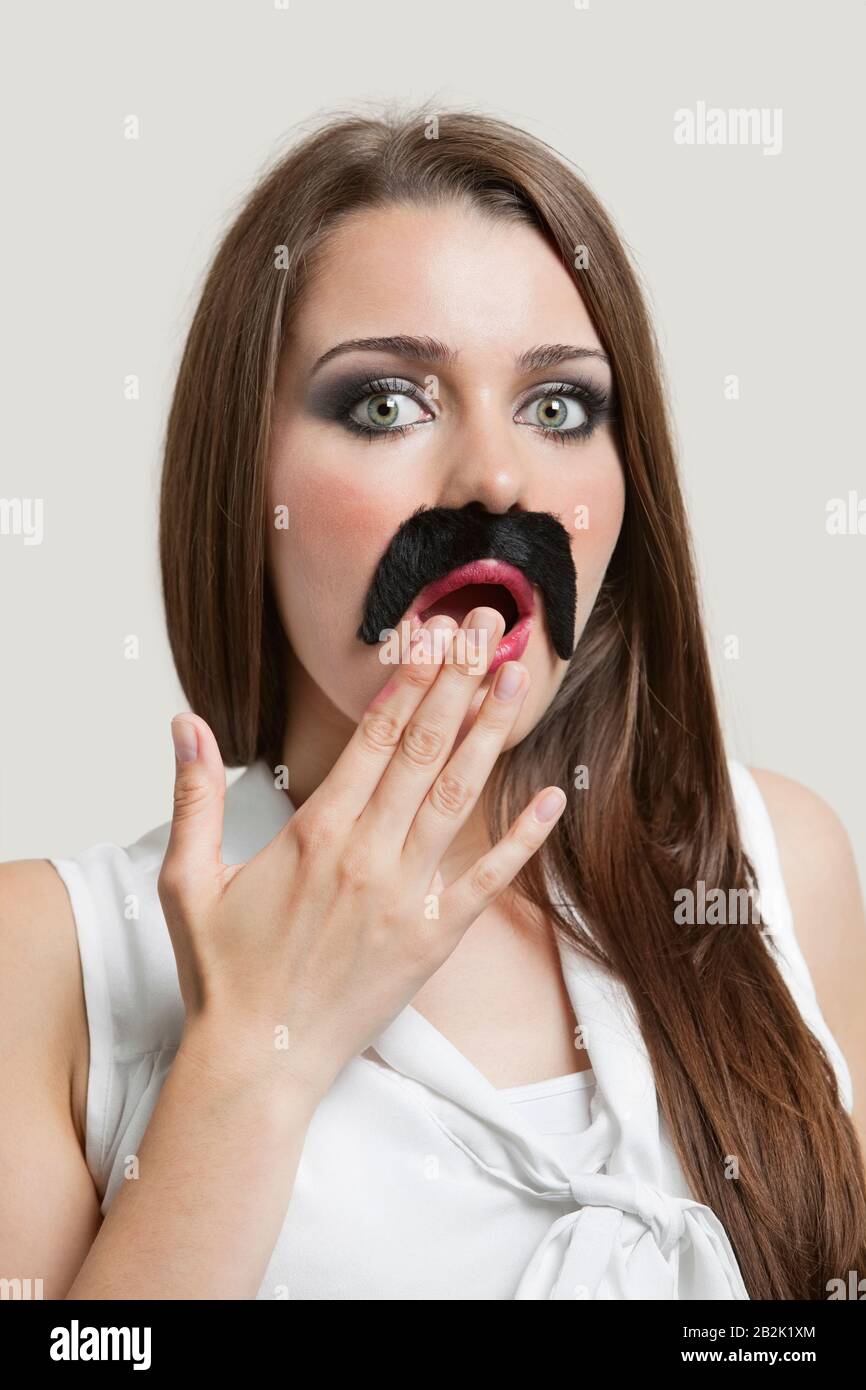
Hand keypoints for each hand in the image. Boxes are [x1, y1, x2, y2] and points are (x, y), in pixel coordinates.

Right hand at [158, 606, 566, 1101]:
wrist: (257, 1061)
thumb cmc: (223, 973)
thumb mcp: (188, 880)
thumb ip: (193, 796)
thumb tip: (184, 724)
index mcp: (314, 833)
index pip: (373, 737)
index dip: (408, 678)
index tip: (431, 631)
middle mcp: (368, 855)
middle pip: (423, 750)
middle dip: (457, 681)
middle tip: (486, 625)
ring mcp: (407, 896)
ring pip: (457, 797)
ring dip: (489, 733)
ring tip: (517, 677)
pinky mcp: (433, 938)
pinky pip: (488, 879)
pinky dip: (522, 837)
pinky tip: (552, 796)